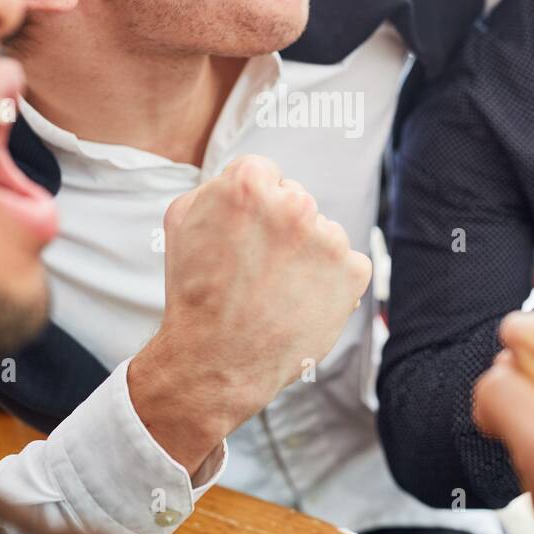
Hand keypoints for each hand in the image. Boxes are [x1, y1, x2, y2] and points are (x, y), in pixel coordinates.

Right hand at [129, 155, 372, 473]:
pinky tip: (300, 300)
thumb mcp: (180, 219)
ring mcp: (329, 238)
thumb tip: (241, 178)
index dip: (251, 204)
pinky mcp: (353, 272)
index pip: (265, 172)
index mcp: (251, 183)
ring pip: (322, 232)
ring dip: (306, 253)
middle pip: (296, 200)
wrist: (217, 361)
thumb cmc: (193, 292)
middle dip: (280, 226)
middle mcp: (295, 204)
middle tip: (256, 266)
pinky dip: (330, 280)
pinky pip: (347, 264)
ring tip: (275, 289)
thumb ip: (215, 185)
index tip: (243, 232)